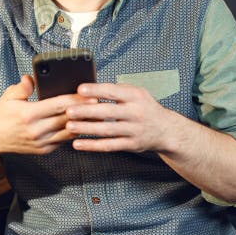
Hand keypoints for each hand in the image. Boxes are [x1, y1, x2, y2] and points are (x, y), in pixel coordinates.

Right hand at [0, 75, 95, 154]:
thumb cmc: (0, 115)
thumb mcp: (9, 97)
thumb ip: (23, 87)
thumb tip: (31, 77)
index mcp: (28, 114)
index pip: (58, 105)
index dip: (76, 99)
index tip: (90, 94)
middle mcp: (36, 130)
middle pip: (67, 119)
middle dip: (85, 110)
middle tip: (101, 103)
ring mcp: (41, 142)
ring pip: (69, 133)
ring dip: (84, 124)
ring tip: (98, 115)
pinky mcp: (43, 150)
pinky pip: (63, 141)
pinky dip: (73, 133)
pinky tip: (84, 126)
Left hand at [64, 83, 180, 152]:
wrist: (166, 130)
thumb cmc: (145, 108)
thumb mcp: (137, 93)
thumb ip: (116, 91)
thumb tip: (90, 88)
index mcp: (136, 96)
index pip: (113, 91)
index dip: (96, 90)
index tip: (80, 89)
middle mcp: (136, 113)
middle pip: (108, 112)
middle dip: (87, 111)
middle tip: (69, 111)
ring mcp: (134, 130)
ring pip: (107, 130)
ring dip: (86, 129)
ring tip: (70, 126)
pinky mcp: (131, 145)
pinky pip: (109, 146)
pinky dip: (92, 145)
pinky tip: (78, 144)